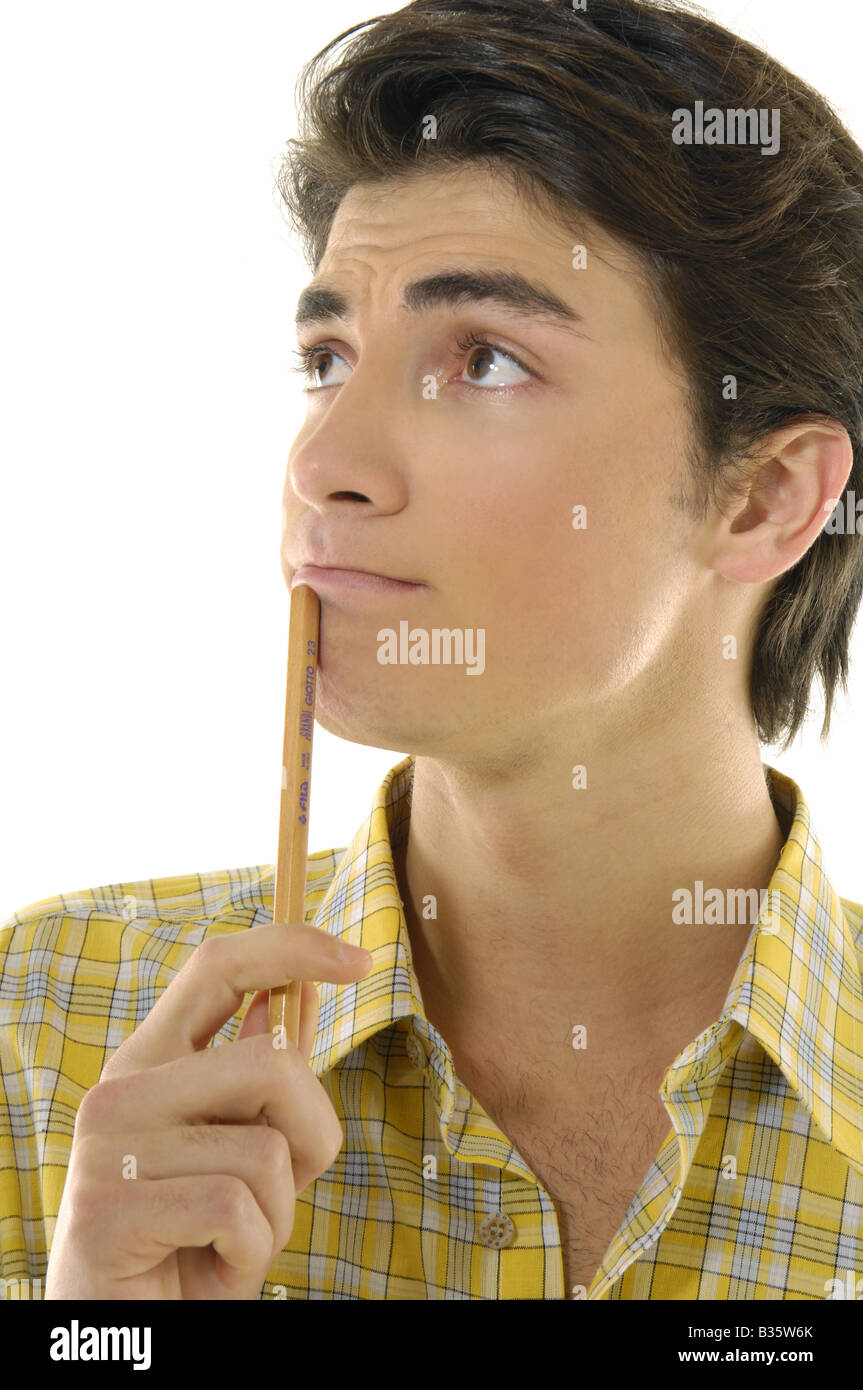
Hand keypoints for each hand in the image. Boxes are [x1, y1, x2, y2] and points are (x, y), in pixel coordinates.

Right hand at [44, 924, 372, 1298]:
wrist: (129, 1336)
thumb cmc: (191, 1242)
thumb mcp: (237, 1151)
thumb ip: (260, 1074)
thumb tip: (300, 989)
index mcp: (148, 1064)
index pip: (217, 967)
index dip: (291, 947)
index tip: (360, 959)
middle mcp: (118, 1092)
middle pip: (272, 1062)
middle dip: (311, 1136)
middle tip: (278, 1194)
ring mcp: (104, 1148)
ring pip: (265, 1150)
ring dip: (276, 1214)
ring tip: (228, 1242)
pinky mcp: (105, 1210)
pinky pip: (236, 1211)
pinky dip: (249, 1254)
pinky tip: (210, 1269)